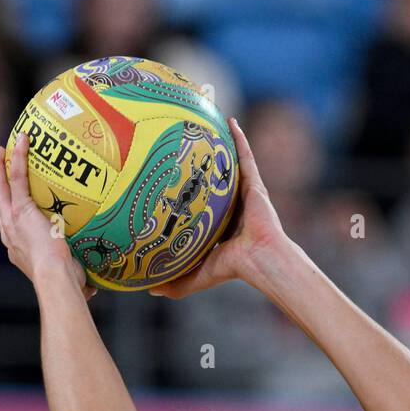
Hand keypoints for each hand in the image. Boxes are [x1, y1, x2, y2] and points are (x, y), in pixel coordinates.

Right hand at [0, 133, 95, 299]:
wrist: (55, 278)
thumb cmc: (65, 284)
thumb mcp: (71, 281)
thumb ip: (80, 283)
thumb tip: (94, 291)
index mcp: (16, 249)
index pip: (6, 226)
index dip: (4, 212)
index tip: (7, 201)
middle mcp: (9, 234)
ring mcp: (12, 220)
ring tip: (2, 149)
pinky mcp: (20, 209)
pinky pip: (17, 177)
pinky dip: (19, 157)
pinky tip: (23, 140)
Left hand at [148, 118, 287, 298]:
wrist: (259, 259)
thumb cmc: (232, 268)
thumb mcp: (198, 275)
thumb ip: (177, 283)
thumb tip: (150, 290)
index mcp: (218, 224)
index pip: (200, 206)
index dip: (187, 195)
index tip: (170, 184)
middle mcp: (231, 206)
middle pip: (212, 180)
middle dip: (201, 164)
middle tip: (184, 145)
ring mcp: (243, 193)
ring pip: (227, 164)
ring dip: (219, 144)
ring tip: (204, 124)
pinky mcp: (254, 183)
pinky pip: (245, 155)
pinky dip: (238, 137)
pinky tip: (229, 120)